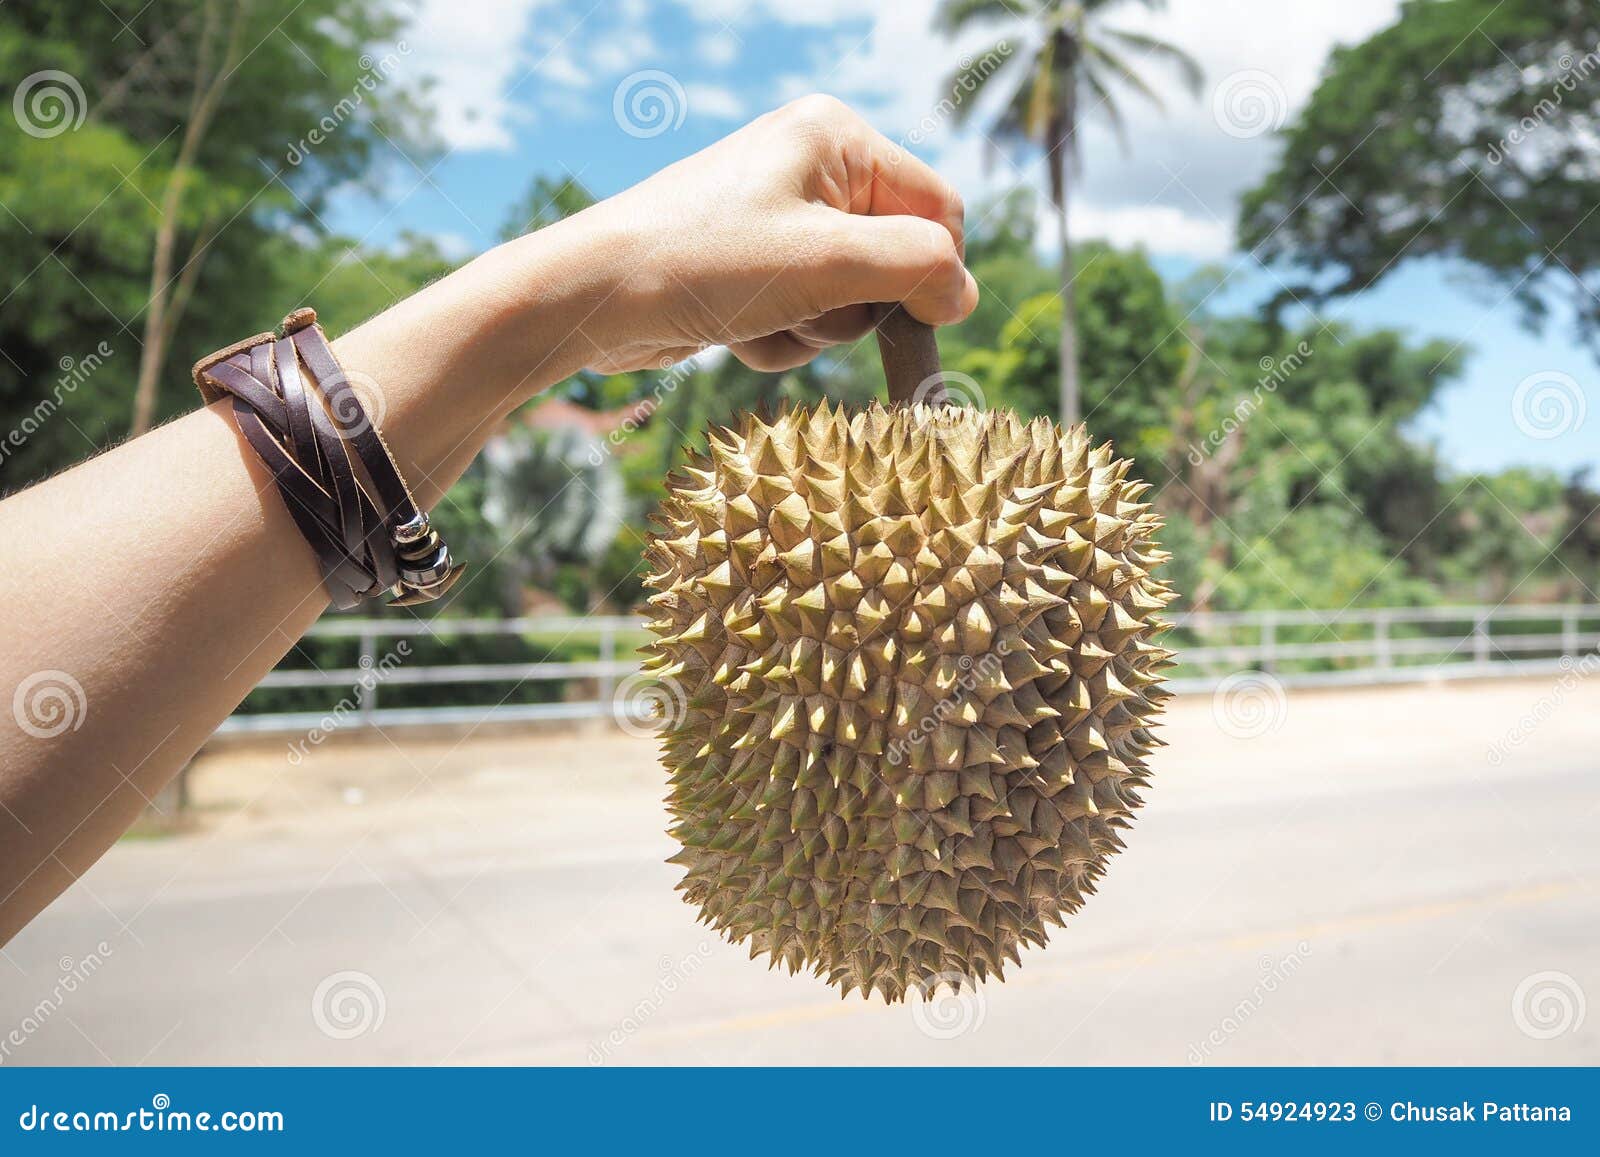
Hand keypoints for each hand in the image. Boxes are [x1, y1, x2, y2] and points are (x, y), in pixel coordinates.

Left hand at [545, 94, 977, 373]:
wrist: (592, 299)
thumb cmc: (703, 263)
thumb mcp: (827, 262)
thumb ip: (917, 269)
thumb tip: (966, 294)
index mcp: (839, 136)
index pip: (940, 210)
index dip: (932, 272)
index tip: (912, 322)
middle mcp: (813, 167)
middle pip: (895, 261)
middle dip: (853, 306)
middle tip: (803, 307)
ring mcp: (780, 218)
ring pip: (848, 300)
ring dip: (812, 330)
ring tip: (757, 317)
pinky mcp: (752, 267)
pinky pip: (803, 317)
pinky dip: (777, 338)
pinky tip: (733, 332)